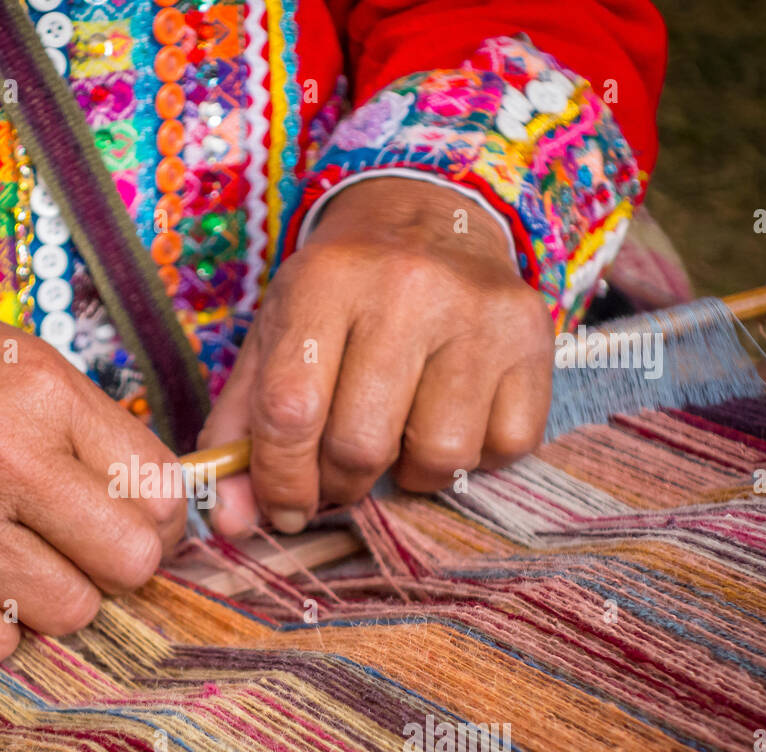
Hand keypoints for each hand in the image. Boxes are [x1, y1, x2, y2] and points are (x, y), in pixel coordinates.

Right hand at [0, 254, 186, 663]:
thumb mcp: (11, 354)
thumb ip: (85, 428)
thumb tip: (149, 500)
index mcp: (41, 396)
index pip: (161, 492)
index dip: (161, 516)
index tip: (141, 519)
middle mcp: (1, 464)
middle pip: (129, 564)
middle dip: (120, 561)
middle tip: (88, 546)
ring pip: (69, 614)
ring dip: (57, 595)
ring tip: (21, 559)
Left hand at [199, 177, 552, 536]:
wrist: (428, 217)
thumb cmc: (339, 297)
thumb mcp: (275, 340)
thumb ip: (241, 431)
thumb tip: (231, 520)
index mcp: (326, 281)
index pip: (290, 411)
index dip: (279, 480)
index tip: (282, 507)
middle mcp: (408, 287)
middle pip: (362, 444)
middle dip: (340, 484)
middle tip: (337, 476)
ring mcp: (479, 312)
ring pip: (439, 456)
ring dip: (410, 476)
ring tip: (397, 442)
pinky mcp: (534, 338)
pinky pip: (504, 446)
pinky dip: (473, 458)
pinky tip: (449, 421)